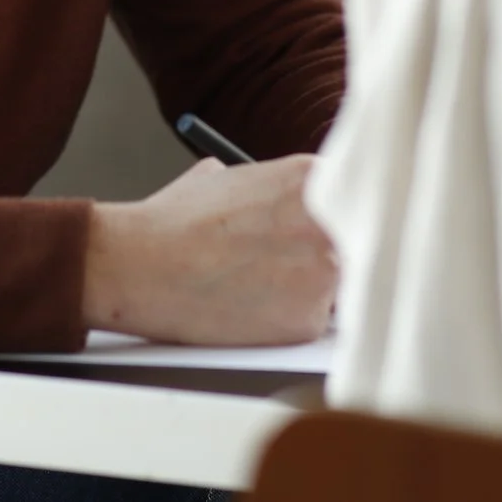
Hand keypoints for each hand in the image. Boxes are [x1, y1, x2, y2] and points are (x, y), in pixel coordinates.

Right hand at [79, 156, 335, 344]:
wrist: (142, 265)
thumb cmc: (173, 222)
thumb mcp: (223, 177)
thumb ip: (265, 187)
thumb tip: (275, 199)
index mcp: (311, 178)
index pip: (356, 196)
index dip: (341, 217)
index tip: (328, 230)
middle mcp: (328, 221)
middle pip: (359, 242)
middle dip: (332, 255)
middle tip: (298, 264)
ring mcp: (323, 272)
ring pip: (342, 288)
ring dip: (314, 291)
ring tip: (263, 287)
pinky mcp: (309, 319)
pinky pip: (314, 323)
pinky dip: (290, 323)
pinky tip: (252, 310)